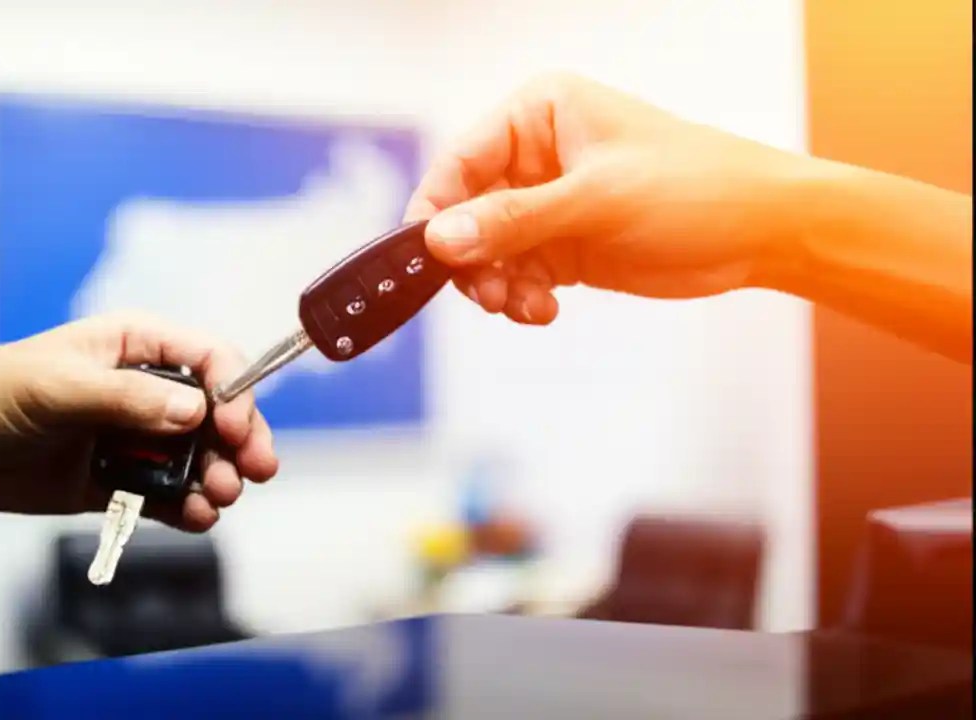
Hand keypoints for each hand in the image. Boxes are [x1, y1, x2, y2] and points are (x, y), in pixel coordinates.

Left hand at [0, 312, 277, 531]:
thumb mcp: (59, 387)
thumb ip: (128, 399)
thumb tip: (195, 414)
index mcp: (135, 345)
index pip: (207, 358)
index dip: (233, 389)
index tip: (235, 426)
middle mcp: (145, 389)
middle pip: (217, 412)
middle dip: (241, 441)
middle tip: (253, 472)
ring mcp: (135, 436)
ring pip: (199, 457)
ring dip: (218, 477)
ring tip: (217, 499)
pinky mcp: (121, 480)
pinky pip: (168, 494)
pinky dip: (188, 508)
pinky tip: (196, 518)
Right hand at [405, 72, 809, 323]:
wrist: (763, 230)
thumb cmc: (695, 187)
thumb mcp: (594, 201)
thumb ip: (512, 220)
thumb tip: (441, 238)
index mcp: (539, 114)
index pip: (461, 161)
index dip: (437, 209)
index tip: (427, 256)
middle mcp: (536, 156)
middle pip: (466, 212)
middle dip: (471, 258)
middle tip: (487, 293)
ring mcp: (549, 203)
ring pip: (488, 250)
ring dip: (496, 284)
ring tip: (522, 304)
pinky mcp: (564, 244)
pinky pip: (518, 274)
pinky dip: (521, 297)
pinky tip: (544, 308)